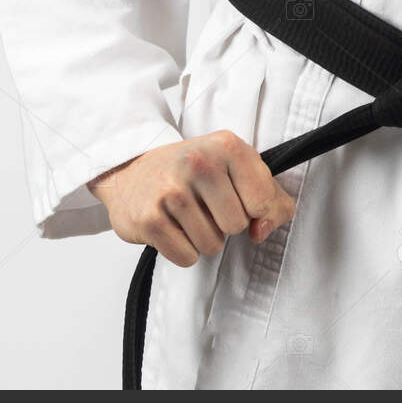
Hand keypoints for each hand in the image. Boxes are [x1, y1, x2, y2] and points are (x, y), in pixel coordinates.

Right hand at [87, 130, 297, 267]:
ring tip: (187, 216)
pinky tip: (172, 228)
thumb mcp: (236, 168)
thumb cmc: (192, 172)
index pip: (263, 200)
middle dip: (224, 224)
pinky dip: (183, 251)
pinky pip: (187, 257)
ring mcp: (172, 190)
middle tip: (204, 205)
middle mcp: (199, 162)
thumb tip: (262, 231)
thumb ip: (271, 199)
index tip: (237, 199)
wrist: (130, 171)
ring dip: (203, 239)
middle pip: (236, 226)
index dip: (254, 210)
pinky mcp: (150, 219)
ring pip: (212, 245)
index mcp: (227, 145)